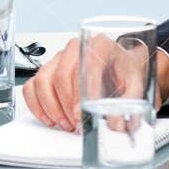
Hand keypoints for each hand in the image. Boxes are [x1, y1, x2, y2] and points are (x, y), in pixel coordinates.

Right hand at [22, 41, 168, 131]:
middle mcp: (76, 48)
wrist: (123, 64)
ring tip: (66, 123)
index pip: (83, 66)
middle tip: (76, 124)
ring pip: (43, 80)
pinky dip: (36, 105)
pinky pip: (32, 86)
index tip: (80, 114)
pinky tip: (50, 118)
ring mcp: (58, 58)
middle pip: (61, 75)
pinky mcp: (48, 69)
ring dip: (52, 107)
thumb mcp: (136, 84)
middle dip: (66, 105)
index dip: (80, 93)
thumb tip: (115, 123)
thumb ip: (129, 104)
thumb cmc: (126, 70)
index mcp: (99, 45)